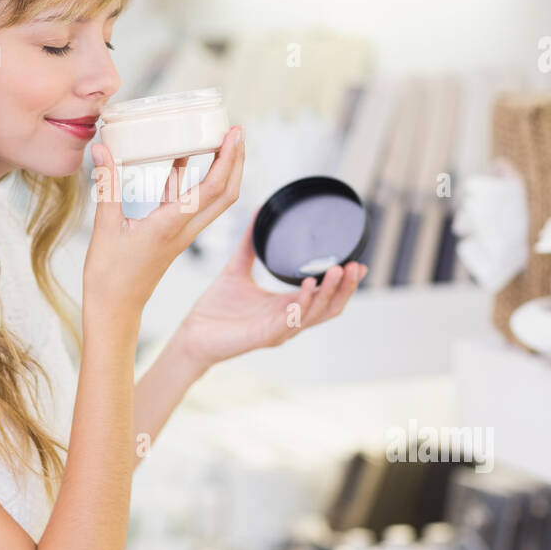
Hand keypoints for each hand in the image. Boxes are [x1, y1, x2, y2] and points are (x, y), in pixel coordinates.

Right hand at [82, 126, 244, 315]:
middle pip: (226, 193)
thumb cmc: (109, 276)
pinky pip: (188, 203)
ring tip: (216, 140)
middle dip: (236, 161)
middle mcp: (184, 229)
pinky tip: (180, 160)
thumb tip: (102, 149)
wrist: (114, 310)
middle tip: (236, 131)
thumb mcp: (104, 226)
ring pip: (212, 199)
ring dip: (220, 170)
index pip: (213, 188)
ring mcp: (180, 233)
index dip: (228, 158)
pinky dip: (189, 180)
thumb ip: (107, 185)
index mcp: (172, 225)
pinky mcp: (171, 235)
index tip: (234, 134)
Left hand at [175, 217, 366, 368]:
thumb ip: (250, 244)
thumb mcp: (237, 269)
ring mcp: (278, 330)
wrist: (192, 333)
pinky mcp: (263, 337)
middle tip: (355, 265)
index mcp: (285, 305)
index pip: (324, 296)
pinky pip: (289, 323)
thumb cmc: (215, 308)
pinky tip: (307, 287)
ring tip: (336, 270)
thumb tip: (259, 211)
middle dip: (344, 288)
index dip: (343, 283)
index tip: (358, 262)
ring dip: (328, 293)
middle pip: (328, 307)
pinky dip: (301, 305)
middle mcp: (287, 319)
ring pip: (314, 315)